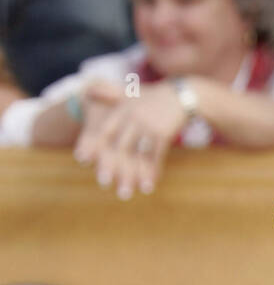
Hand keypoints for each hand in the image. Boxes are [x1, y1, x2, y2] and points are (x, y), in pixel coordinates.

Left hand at [74, 80, 186, 196]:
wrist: (180, 96)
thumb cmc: (152, 98)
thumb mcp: (129, 93)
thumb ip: (109, 94)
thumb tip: (86, 90)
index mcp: (123, 109)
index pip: (105, 130)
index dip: (93, 145)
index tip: (82, 160)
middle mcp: (133, 117)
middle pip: (119, 146)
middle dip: (111, 166)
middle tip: (103, 184)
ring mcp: (148, 125)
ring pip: (137, 155)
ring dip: (131, 177)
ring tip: (124, 194)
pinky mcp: (163, 133)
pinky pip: (155, 156)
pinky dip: (151, 172)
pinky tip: (147, 187)